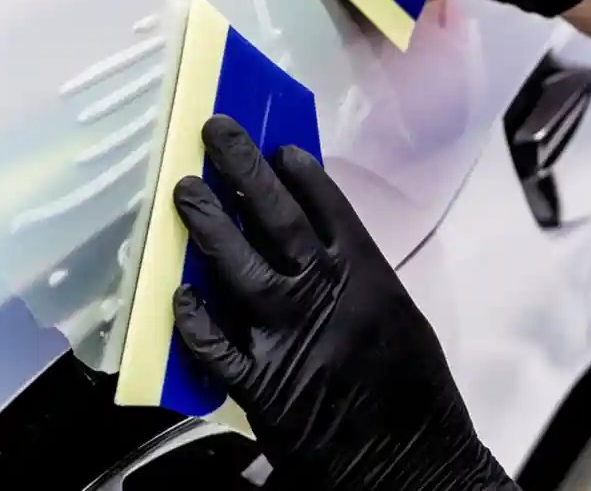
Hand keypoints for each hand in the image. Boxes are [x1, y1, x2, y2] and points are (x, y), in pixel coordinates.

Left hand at [171, 115, 516, 490]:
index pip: (325, 205)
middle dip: (241, 167)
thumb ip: (355, 275)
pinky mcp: (263, 384)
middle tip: (215, 132)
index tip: (274, 146)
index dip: (296, 171)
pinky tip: (177, 297)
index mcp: (366, 275)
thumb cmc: (411, 394)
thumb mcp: (396, 316)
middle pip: (275, 216)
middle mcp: (325, 294)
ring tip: (185, 191)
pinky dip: (194, 320)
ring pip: (237, 266)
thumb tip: (315, 240)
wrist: (413, 462)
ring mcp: (289, 337)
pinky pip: (216, 344)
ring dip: (208, 223)